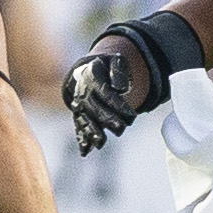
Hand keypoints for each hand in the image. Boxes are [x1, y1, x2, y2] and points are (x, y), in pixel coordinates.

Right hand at [63, 34, 150, 153]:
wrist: (86, 70)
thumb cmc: (106, 67)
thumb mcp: (115, 61)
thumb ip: (118, 71)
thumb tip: (120, 88)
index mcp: (92, 76)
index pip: (106, 93)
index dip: (119, 105)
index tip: (133, 116)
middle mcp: (83, 91)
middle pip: (95, 108)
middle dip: (107, 119)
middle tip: (120, 129)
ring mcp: (79, 104)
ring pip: (85, 119)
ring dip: (91, 132)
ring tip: (100, 143)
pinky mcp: (79, 115)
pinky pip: (79, 127)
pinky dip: (81, 139)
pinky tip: (85, 151)